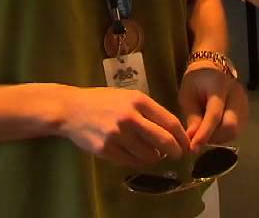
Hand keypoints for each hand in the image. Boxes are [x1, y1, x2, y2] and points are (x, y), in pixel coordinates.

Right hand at [59, 86, 191, 169]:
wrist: (71, 109)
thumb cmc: (103, 101)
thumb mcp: (128, 96)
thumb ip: (148, 110)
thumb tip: (171, 130)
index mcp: (139, 101)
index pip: (170, 122)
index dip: (182, 136)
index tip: (186, 143)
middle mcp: (130, 117)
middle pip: (164, 140)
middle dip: (176, 151)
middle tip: (178, 155)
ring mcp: (118, 135)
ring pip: (149, 155)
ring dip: (155, 157)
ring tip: (153, 154)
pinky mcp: (106, 149)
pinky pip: (131, 162)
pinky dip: (139, 162)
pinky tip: (137, 156)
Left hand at [178, 66, 247, 150]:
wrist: (213, 68)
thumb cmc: (196, 81)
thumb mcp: (187, 96)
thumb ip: (192, 117)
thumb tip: (192, 140)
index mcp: (219, 87)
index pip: (214, 115)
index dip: (204, 134)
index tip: (193, 148)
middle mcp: (236, 95)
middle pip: (231, 126)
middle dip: (214, 137)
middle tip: (199, 139)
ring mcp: (244, 103)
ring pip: (235, 131)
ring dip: (219, 138)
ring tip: (205, 133)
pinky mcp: (246, 110)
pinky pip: (238, 129)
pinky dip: (225, 135)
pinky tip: (214, 130)